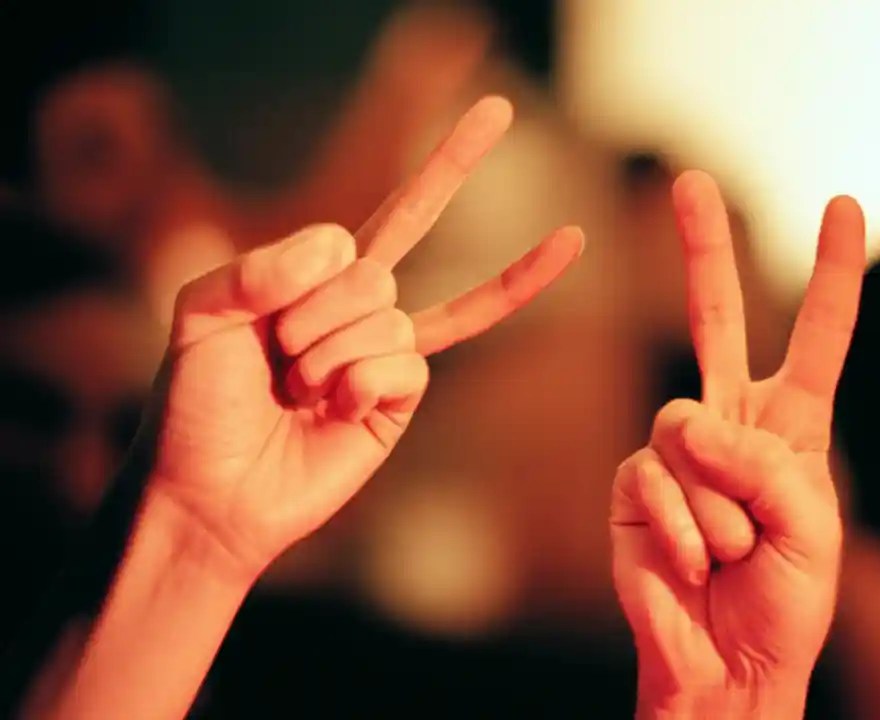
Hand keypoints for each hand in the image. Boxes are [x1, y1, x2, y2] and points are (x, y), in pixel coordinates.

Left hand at [145, 97, 583, 579]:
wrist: (208, 492)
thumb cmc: (197, 403)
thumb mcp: (200, 312)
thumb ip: (261, 266)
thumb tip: (343, 247)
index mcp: (319, 277)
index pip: (397, 213)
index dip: (432, 177)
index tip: (472, 134)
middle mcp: (362, 310)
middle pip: (384, 264)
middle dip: (315, 309)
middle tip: (275, 355)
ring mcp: (385, 357)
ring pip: (389, 316)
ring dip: (327, 352)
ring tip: (295, 391)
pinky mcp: (399, 403)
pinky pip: (404, 363)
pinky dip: (360, 381)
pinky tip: (331, 409)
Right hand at [611, 171, 865, 717]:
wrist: (727, 669)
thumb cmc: (784, 603)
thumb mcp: (813, 529)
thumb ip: (766, 465)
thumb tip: (690, 423)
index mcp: (791, 428)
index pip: (816, 339)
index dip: (831, 274)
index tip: (841, 205)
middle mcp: (730, 425)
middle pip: (713, 320)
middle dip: (703, 250)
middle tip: (688, 182)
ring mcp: (676, 452)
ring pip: (685, 426)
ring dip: (719, 505)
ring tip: (729, 554)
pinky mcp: (634, 486)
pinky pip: (652, 477)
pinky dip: (682, 528)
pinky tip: (692, 564)